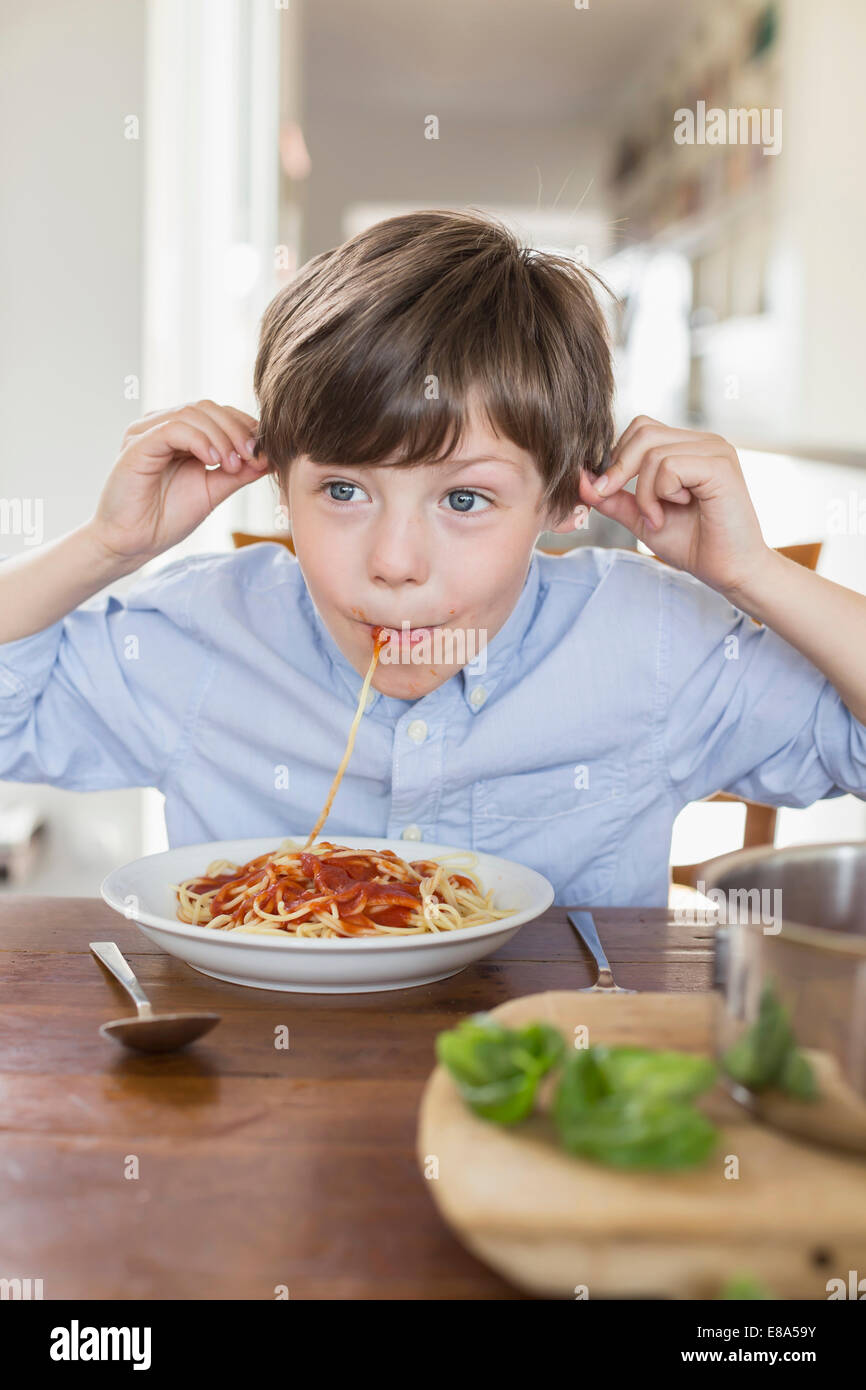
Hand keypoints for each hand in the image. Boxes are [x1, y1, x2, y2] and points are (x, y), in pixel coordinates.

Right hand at [88, 400, 268, 564]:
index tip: (265, 453)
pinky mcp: (137, 444)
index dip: (245, 427)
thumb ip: (239, 472)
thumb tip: (270, 457)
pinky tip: (214, 461)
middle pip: (208, 408)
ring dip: (222, 436)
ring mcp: (147, 432)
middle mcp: (162, 426)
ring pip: (193, 414)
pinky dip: (200, 441)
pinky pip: (173, 429)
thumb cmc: (166, 518)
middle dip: (237, 430)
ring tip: (234, 464)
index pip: (218, 413)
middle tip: (254, 457)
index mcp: (180, 433)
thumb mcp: (213, 490)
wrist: (132, 543)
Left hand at [579, 416, 772, 597]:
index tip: (610, 493)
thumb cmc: (694, 544)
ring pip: (653, 452)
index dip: (617, 458)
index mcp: (688, 446)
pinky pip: (670, 466)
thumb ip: (614, 499)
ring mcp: (715, 450)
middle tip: (634, 508)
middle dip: (622, 471)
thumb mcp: (642, 518)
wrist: (729, 571)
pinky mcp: (720, 466)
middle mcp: (704, 441)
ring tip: (659, 517)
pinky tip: (678, 510)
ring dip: (645, 493)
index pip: (639, 429)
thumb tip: (579, 480)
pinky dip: (661, 493)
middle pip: (642, 431)